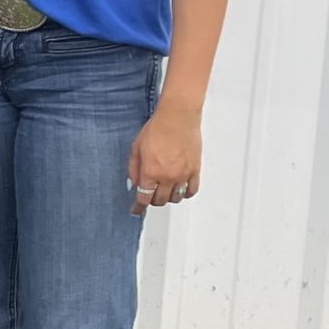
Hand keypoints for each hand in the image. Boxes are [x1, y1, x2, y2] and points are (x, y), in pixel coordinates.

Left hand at [127, 100, 200, 215]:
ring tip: (163, 192)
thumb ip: (133, 169)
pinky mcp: (195, 170)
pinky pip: (191, 190)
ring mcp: (183, 175)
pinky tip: (180, 190)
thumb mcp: (136, 149)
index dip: (138, 207)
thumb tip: (134, 184)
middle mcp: (167, 177)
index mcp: (150, 172)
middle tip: (148, 196)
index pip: (143, 198)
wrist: (177, 118)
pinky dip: (185, 194)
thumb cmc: (157, 129)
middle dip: (152, 201)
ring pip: (176, 198)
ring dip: (168, 198)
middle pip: (159, 200)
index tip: (136, 210)